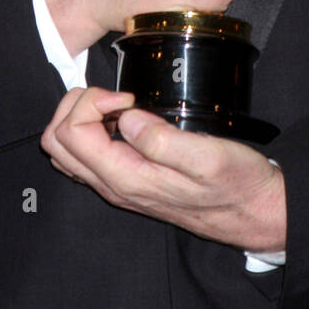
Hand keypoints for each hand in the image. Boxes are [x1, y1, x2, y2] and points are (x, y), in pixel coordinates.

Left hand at [41, 85, 286, 252]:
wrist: (253, 212)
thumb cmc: (236, 184)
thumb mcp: (209, 157)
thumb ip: (163, 140)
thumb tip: (125, 118)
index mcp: (126, 178)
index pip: (71, 133)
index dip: (92, 101)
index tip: (129, 97)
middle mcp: (113, 186)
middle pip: (55, 142)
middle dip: (77, 105)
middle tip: (117, 96)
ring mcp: (117, 186)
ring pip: (65, 151)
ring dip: (81, 117)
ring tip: (119, 105)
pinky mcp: (126, 181)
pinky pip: (85, 157)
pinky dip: (92, 130)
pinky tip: (125, 119)